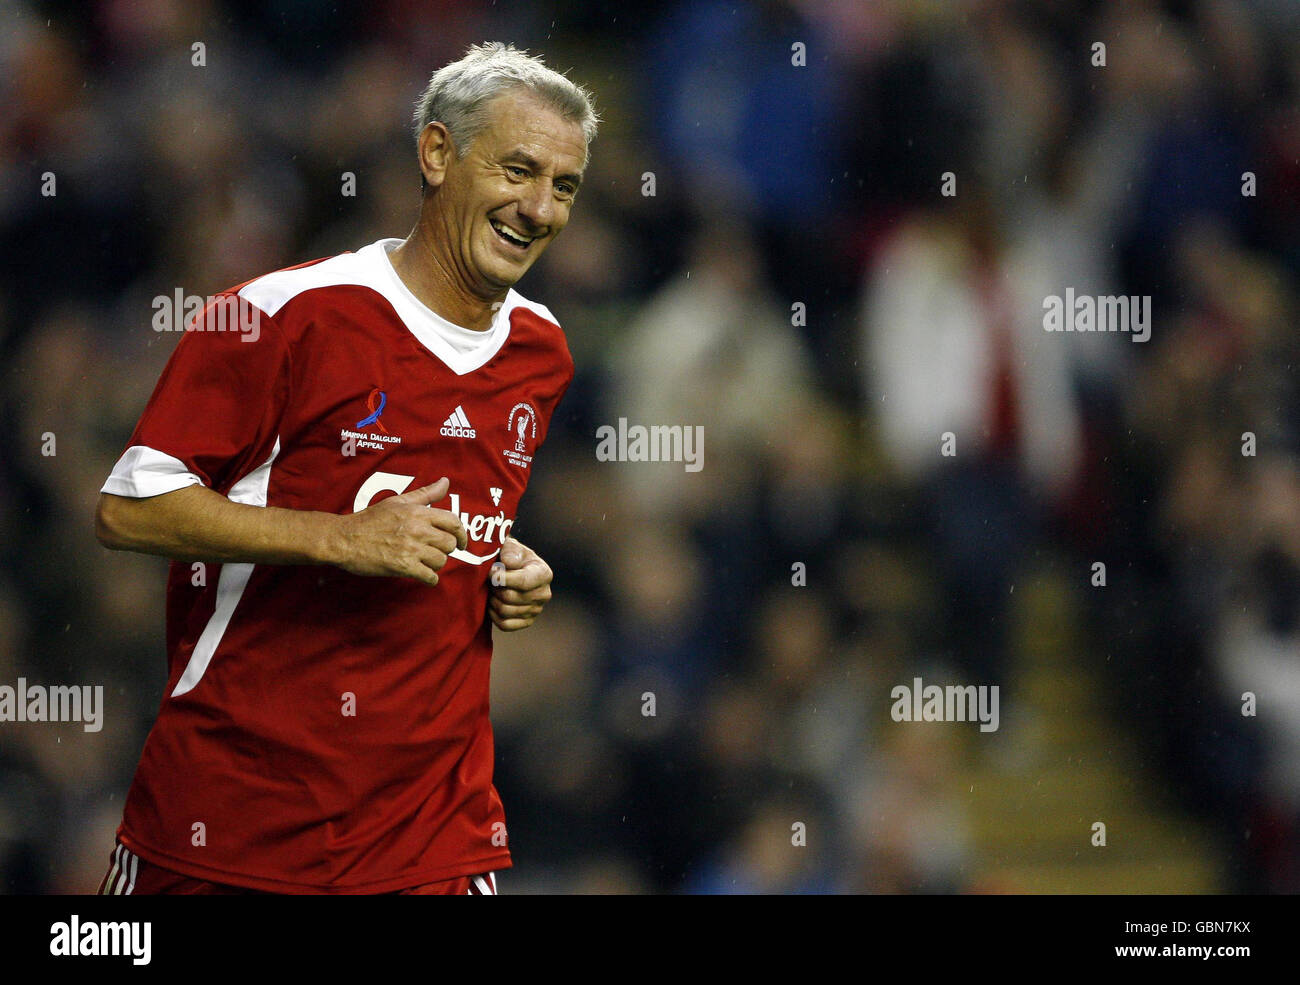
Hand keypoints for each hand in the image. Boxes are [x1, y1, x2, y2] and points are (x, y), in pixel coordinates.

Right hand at [332, 477, 467, 585]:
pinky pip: (430, 576)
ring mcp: (411, 548)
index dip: (462, 534)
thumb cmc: (370, 520)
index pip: (453, 522)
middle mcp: (417, 529)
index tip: (461, 542)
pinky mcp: (403, 566)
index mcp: (418, 512)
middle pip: (450, 543)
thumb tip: (446, 482)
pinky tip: (422, 575)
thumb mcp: (398, 501)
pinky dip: (429, 578)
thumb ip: (425, 494)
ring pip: (441, 561)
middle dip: (445, 550)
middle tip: (434, 552)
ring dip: (435, 564)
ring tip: (424, 562)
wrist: (344, 539)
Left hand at [489, 537, 552, 630]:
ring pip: (505, 611)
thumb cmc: (511, 556)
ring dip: (492, 600)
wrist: (511, 568)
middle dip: (494, 588)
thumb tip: (508, 563)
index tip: (490, 571)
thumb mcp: (511, 547)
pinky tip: (491, 604)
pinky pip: (505, 625)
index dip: (501, 578)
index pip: (523, 581)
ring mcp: (536, 610)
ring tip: (491, 590)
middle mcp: (544, 593)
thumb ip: (510, 551)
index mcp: (544, 574)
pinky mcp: (527, 622)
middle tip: (489, 581)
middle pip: (509, 597)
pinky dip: (494, 615)